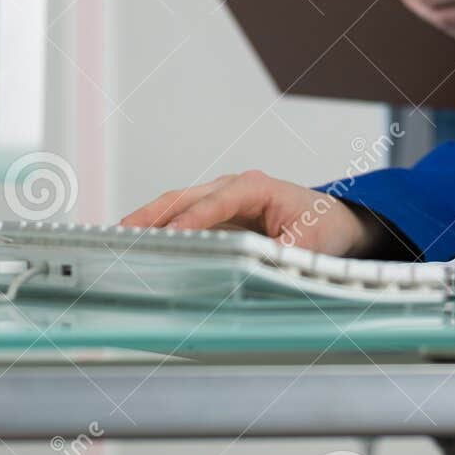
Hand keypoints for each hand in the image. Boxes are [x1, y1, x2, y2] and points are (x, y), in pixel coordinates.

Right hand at [119, 169, 377, 254]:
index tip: (171, 236)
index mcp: (258, 187)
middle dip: (154, 214)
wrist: (336, 222)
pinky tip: (139, 244)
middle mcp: (235, 188)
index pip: (218, 200)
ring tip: (118, 239)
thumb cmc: (324, 227)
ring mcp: (223, 199)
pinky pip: (184, 219)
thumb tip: (257, 267)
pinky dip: (160, 228)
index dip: (194, 218)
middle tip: (122, 234)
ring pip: (179, 205)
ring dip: (149, 220)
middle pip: (187, 197)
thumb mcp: (309, 244)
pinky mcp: (217, 215)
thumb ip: (281, 255)